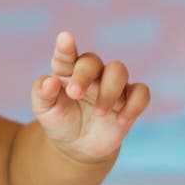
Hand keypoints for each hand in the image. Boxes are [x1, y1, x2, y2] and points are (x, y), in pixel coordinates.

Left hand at [31, 31, 150, 162]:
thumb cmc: (59, 120)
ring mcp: (110, 85)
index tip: (64, 38)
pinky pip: (141, 92)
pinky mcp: (128, 100)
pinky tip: (121, 119)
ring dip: (109, 90)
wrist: (78, 146)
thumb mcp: (44, 110)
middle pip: (92, 61)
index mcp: (65, 70)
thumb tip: (49, 82)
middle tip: (75, 94)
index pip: (65, 54)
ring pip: (119, 70)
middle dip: (84, 75)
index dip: (65, 46)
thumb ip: (42, 94)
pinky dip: (134, 104)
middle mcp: (90, 73)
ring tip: (99, 112)